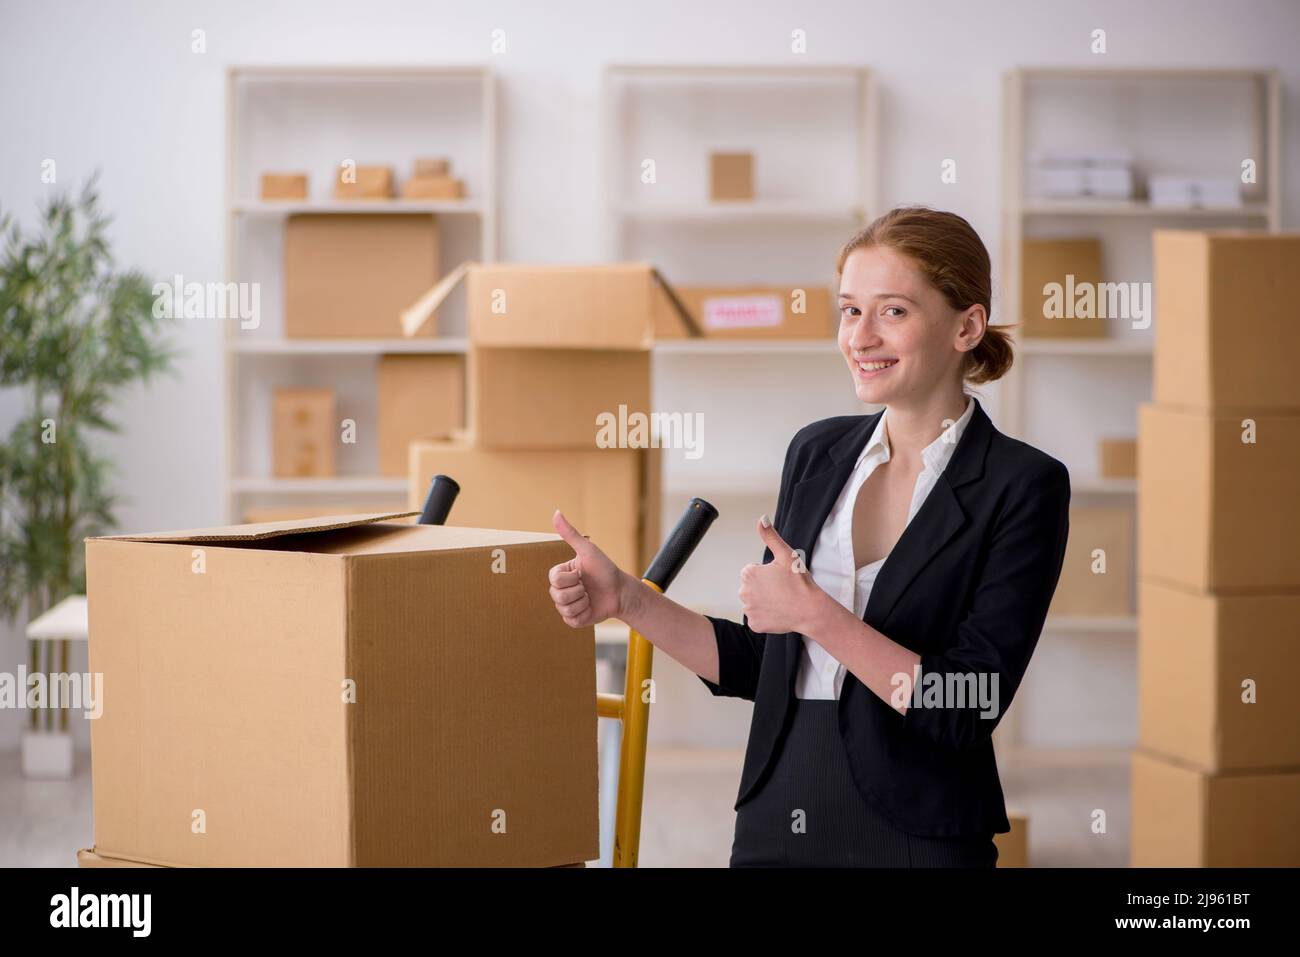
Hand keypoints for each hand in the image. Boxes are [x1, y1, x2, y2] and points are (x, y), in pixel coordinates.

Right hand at [548, 510, 631, 627]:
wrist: (621, 592)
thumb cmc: (605, 569)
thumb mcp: (588, 550)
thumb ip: (570, 533)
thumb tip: (556, 512)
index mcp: (561, 574)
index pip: (554, 579)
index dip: (570, 578)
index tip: (582, 574)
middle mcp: (561, 590)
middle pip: (557, 595)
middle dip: (578, 590)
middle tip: (588, 586)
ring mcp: (567, 605)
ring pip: (564, 608)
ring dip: (583, 602)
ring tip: (590, 596)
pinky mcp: (574, 619)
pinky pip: (571, 620)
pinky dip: (584, 613)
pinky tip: (591, 607)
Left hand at [739, 515, 823, 634]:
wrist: (810, 610)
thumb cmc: (799, 582)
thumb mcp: (786, 554)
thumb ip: (771, 536)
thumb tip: (762, 519)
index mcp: (748, 574)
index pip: (753, 572)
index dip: (768, 574)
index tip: (780, 578)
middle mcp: (743, 592)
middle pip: (752, 587)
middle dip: (764, 588)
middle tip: (782, 590)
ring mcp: (748, 610)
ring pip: (755, 602)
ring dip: (764, 602)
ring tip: (782, 601)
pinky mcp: (754, 624)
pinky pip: (758, 618)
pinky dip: (766, 616)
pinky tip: (779, 612)